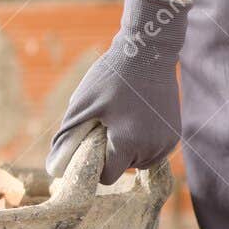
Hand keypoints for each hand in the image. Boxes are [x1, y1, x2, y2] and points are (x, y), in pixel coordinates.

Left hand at [47, 0, 187, 184]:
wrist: (148, 52)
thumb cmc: (111, 77)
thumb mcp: (81, 106)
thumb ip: (66, 138)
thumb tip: (53, 168)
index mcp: (129, 143)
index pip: (107, 176)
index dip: (95, 163)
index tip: (91, 142)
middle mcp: (153, 148)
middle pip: (123, 168)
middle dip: (111, 153)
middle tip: (107, 123)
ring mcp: (167, 142)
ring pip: (138, 162)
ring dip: (126, 149)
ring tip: (121, 120)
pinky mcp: (175, 135)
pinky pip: (152, 151)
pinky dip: (141, 142)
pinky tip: (134, 119)